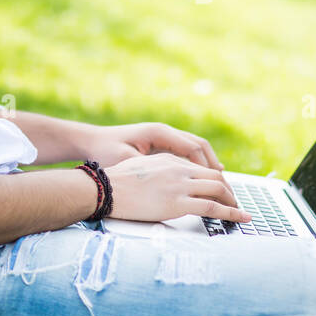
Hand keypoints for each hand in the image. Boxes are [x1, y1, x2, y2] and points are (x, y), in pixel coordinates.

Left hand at [82, 121, 223, 171]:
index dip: (206, 166)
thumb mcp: (126, 161)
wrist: (91, 142)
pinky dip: (196, 164)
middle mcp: (164, 132)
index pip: (192, 147)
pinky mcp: (160, 144)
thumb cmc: (106, 152)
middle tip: (224, 183)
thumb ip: (149, 168)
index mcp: (159, 132)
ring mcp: (163, 137)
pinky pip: (184, 153)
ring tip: (219, 181)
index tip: (216, 182)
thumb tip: (171, 178)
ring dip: (207, 163)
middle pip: (198, 145)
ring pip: (194, 148)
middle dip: (213, 164)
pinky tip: (201, 177)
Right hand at [103, 153, 248, 224]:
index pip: (201, 168)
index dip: (214, 180)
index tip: (220, 190)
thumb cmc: (114, 182)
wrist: (104, 189)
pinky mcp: (179, 203)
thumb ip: (155, 172)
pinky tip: (241, 219)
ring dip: (233, 202)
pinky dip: (232, 214)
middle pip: (215, 177)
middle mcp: (179, 170)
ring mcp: (180, 186)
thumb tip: (160, 183)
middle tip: (234, 202)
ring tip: (240, 212)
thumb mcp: (139, 168)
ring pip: (219, 189)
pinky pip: (213, 208)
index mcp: (170, 160)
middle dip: (229, 191)